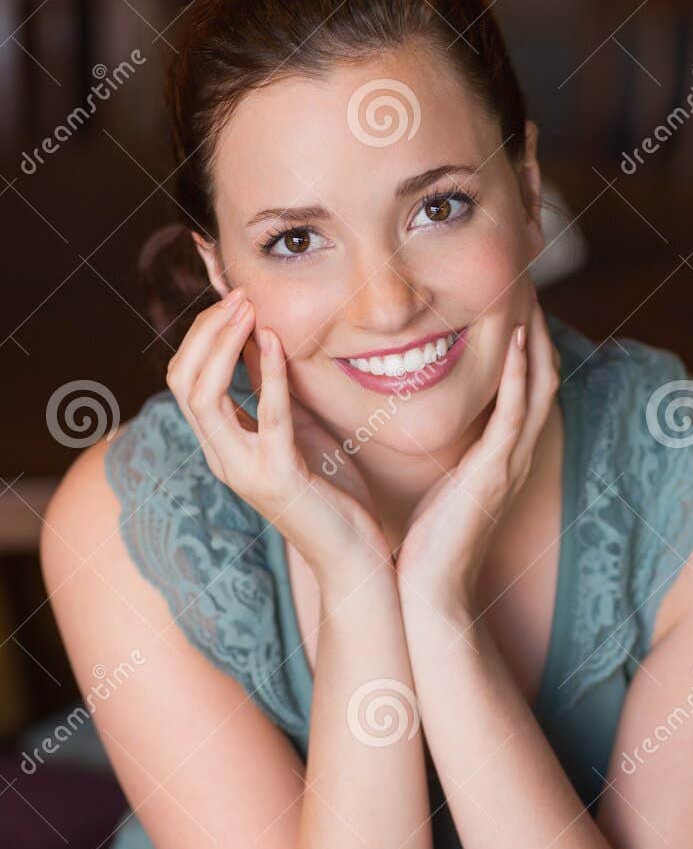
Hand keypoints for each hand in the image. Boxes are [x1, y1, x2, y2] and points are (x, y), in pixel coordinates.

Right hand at [166, 287, 392, 581]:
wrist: (354, 554)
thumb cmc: (330, 492)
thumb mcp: (295, 426)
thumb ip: (270, 386)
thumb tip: (258, 335)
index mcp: (222, 444)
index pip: (186, 378)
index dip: (202, 334)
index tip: (230, 297)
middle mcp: (222, 456)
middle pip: (182, 381)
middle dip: (204, 331)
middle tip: (235, 293)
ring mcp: (245, 469)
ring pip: (202, 397)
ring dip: (221, 344)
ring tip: (246, 307)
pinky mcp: (278, 477)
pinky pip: (265, 417)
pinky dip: (268, 374)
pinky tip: (275, 340)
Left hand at [393, 298, 560, 618]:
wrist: (429, 590)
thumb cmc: (426, 543)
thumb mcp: (439, 486)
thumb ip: (441, 454)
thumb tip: (416, 424)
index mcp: (502, 457)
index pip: (525, 389)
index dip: (525, 348)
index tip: (513, 307)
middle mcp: (514, 455)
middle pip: (544, 379)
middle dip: (539, 334)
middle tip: (530, 289)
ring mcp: (510, 464)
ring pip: (539, 389)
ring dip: (536, 343)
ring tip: (529, 300)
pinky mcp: (495, 473)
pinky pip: (516, 415)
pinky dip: (520, 377)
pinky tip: (516, 344)